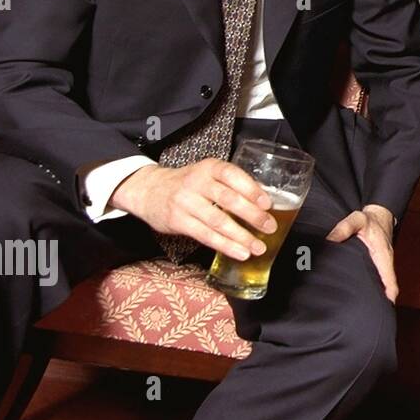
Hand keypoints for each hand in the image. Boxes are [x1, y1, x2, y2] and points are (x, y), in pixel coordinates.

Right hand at [112, 160, 274, 261]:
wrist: (149, 189)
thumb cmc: (187, 183)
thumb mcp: (208, 174)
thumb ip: (231, 184)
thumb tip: (264, 202)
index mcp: (209, 168)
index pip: (232, 175)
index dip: (252, 190)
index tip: (268, 204)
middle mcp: (196, 183)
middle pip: (228, 199)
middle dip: (252, 215)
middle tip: (269, 227)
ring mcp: (185, 202)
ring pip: (218, 221)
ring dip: (241, 236)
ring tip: (257, 246)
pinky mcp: (178, 221)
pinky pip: (205, 236)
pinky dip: (225, 245)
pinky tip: (239, 252)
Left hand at [328, 204, 396, 301]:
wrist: (380, 215)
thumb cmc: (370, 219)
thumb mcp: (357, 219)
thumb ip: (344, 228)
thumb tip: (329, 240)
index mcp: (383, 255)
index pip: (390, 279)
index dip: (389, 295)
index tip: (385, 307)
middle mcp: (385, 262)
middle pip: (388, 287)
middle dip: (382, 301)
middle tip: (369, 314)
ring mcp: (383, 265)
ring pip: (384, 285)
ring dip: (379, 296)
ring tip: (365, 310)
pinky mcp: (379, 264)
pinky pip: (380, 279)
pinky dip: (376, 289)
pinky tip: (364, 295)